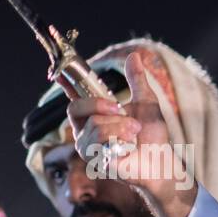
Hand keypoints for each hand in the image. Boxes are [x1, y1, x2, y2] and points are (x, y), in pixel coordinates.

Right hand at [67, 48, 197, 216]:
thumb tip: (134, 55)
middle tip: (122, 110)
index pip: (73, 96)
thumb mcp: (146, 103)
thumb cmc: (152, 136)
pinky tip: (129, 146)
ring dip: (120, 125)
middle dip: (102, 106)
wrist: (161, 161)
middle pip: (76, 108)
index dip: (63, 84)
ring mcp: (87, 147)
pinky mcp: (94, 160)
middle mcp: (84, 130)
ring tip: (134, 133)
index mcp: (94, 114)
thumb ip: (137, 80)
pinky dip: (119, 139)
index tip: (57, 72)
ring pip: (94, 124)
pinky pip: (100, 141)